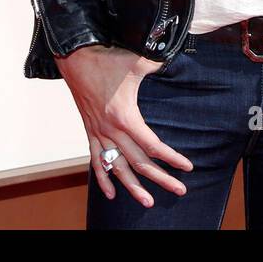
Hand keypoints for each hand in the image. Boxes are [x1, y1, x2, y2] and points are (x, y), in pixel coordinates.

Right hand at [56, 44, 193, 205]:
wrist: (75, 59)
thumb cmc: (107, 60)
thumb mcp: (137, 62)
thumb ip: (157, 64)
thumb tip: (173, 58)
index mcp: (125, 117)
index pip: (153, 146)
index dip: (171, 158)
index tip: (187, 167)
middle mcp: (111, 131)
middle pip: (139, 162)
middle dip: (160, 179)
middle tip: (179, 190)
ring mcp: (99, 134)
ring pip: (117, 168)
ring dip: (133, 187)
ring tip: (147, 202)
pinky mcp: (90, 132)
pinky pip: (96, 161)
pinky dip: (103, 179)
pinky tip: (110, 194)